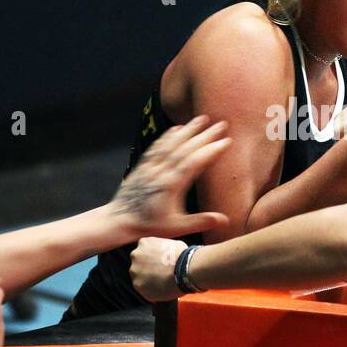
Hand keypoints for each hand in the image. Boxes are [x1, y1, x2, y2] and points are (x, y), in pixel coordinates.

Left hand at [110, 116, 231, 239]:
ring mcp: (151, 166)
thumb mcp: (177, 228)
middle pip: (185, 148)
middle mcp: (161, 171)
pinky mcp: (143, 165)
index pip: (195, 162)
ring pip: (171, 143)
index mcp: (172, 185)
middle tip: (221, 124)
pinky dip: (168, 135)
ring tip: (202, 118)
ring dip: (188, 129)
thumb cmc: (149, 225)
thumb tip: (225, 220)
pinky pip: (157, 146)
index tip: (226, 141)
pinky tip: (176, 128)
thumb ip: (201, 222)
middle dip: (205, 134)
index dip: (211, 150)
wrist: (119, 220)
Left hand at [130, 236, 187, 301]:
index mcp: (143, 243)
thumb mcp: (171, 243)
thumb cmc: (182, 256)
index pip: (143, 251)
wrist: (184, 269)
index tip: (158, 263)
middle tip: (159, 274)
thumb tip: (165, 253)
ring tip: (161, 283)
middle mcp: (135, 255)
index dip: (151, 258)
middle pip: (138, 264)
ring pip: (139, 277)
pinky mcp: (138, 285)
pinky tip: (161, 289)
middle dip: (147, 269)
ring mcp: (135, 270)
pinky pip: (142, 289)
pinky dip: (150, 290)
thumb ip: (162, 248)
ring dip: (147, 280)